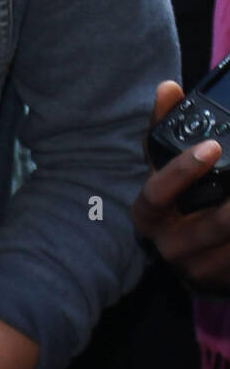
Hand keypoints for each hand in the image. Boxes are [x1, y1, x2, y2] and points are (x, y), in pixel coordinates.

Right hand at [132, 81, 229, 293]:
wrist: (192, 255)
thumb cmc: (178, 199)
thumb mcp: (165, 166)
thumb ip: (165, 127)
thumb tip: (168, 88)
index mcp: (148, 215)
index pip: (157, 194)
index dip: (182, 171)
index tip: (210, 147)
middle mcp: (169, 245)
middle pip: (206, 226)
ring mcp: (198, 268)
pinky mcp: (219, 280)